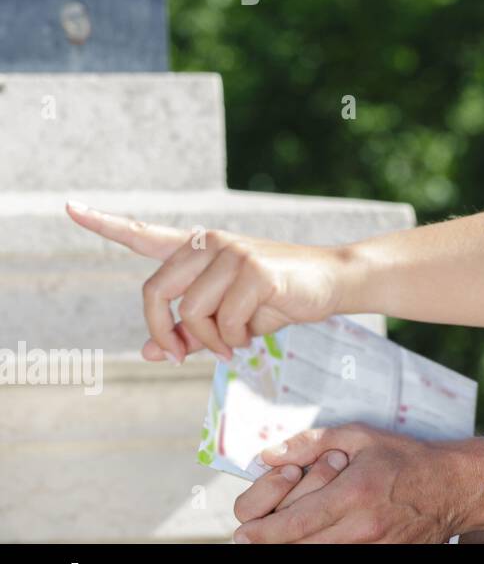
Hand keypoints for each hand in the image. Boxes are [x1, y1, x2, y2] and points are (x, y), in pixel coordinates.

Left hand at [65, 201, 347, 363]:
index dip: (104, 223)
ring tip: (233, 345)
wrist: (333, 282)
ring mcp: (233, 253)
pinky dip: (233, 340)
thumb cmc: (280, 298)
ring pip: (190, 313)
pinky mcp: (255, 270)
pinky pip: (225, 320)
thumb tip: (150, 351)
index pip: (145, 234)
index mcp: (200, 248)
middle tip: (180, 356)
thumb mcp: (230, 317)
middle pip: (154, 292)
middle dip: (164, 331)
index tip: (70, 208)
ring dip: (209, 342)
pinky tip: (250, 337)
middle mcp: (211, 243)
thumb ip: (188, 332)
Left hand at [232, 424, 472, 542]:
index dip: (262, 532)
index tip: (243, 532)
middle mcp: (361, 528)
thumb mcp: (360, 437)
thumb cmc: (405, 457)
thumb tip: (268, 455)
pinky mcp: (383, 558)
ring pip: (318, 556)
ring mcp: (374, 549)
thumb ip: (311, 443)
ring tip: (290, 529)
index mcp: (353, 494)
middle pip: (299, 547)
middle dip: (273, 541)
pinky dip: (325, 547)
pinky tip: (323, 534)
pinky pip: (342, 558)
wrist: (452, 487)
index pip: (293, 525)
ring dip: (299, 544)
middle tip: (255, 534)